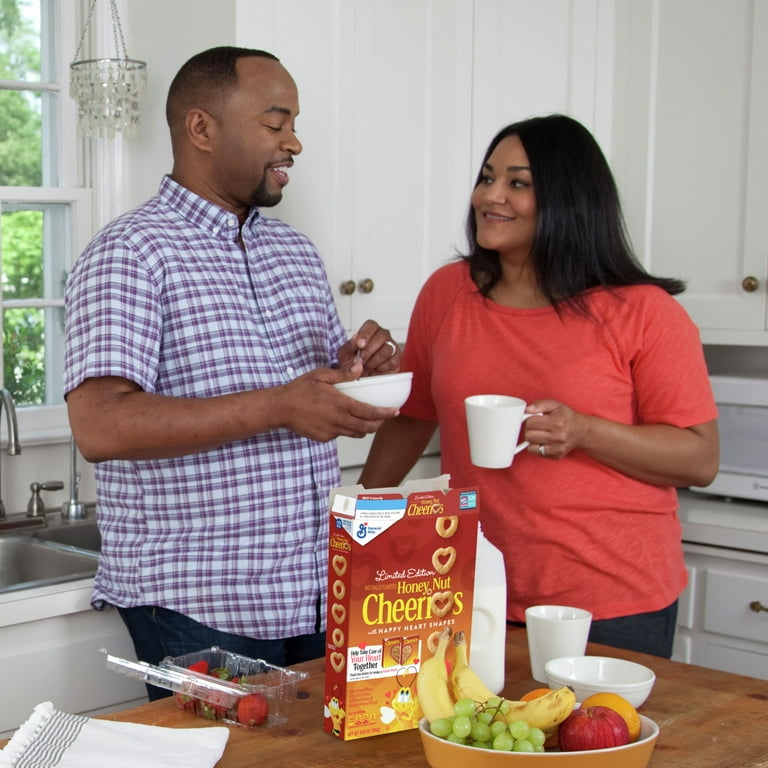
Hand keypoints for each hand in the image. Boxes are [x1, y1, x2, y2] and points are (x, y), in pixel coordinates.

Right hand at [278, 366, 399, 440]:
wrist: (280, 408)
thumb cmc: (300, 390)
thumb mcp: (321, 375)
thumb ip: (343, 374)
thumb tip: (360, 368)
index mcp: (340, 404)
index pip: (370, 412)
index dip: (385, 413)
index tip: (395, 411)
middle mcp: (338, 421)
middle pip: (367, 428)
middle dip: (379, 423)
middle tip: (384, 417)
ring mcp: (331, 432)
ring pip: (356, 433)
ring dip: (364, 427)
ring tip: (366, 418)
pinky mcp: (324, 438)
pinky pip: (341, 435)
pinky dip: (346, 428)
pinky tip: (342, 419)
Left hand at [337, 319, 400, 375]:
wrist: (358, 380)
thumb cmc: (352, 365)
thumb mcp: (344, 357)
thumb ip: (349, 349)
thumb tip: (356, 345)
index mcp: (369, 332)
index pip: (371, 325)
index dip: (366, 333)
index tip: (359, 344)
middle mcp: (382, 337)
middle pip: (382, 335)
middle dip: (369, 349)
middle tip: (360, 359)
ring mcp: (391, 348)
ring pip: (387, 349)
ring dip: (374, 360)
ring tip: (366, 366)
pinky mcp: (396, 360)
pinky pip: (392, 361)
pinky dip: (381, 367)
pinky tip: (375, 370)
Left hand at [522, 399, 587, 459]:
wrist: (581, 431)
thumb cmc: (567, 417)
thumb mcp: (556, 405)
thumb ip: (541, 404)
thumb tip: (527, 410)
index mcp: (558, 422)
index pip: (530, 423)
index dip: (529, 419)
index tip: (533, 419)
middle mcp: (558, 436)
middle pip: (528, 435)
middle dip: (529, 429)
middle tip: (536, 426)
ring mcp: (557, 448)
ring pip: (529, 444)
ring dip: (532, 438)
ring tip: (540, 433)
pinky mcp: (555, 455)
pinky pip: (534, 452)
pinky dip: (535, 446)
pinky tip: (543, 441)